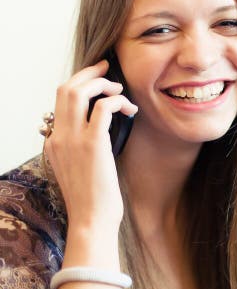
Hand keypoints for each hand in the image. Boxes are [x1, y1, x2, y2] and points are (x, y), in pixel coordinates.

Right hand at [44, 60, 137, 232]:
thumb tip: (99, 129)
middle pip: (65, 89)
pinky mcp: (93, 144)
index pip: (60, 101)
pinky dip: (117, 100)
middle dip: (88, 73)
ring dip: (103, 84)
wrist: (91, 219)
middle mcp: (58, 137)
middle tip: (107, 69)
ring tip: (120, 91)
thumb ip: (81, 147)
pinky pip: (103, 107)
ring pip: (79, 92)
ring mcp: (73, 140)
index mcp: (53, 142)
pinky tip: (130, 109)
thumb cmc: (93, 197)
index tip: (97, 78)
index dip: (79, 83)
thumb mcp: (78, 168)